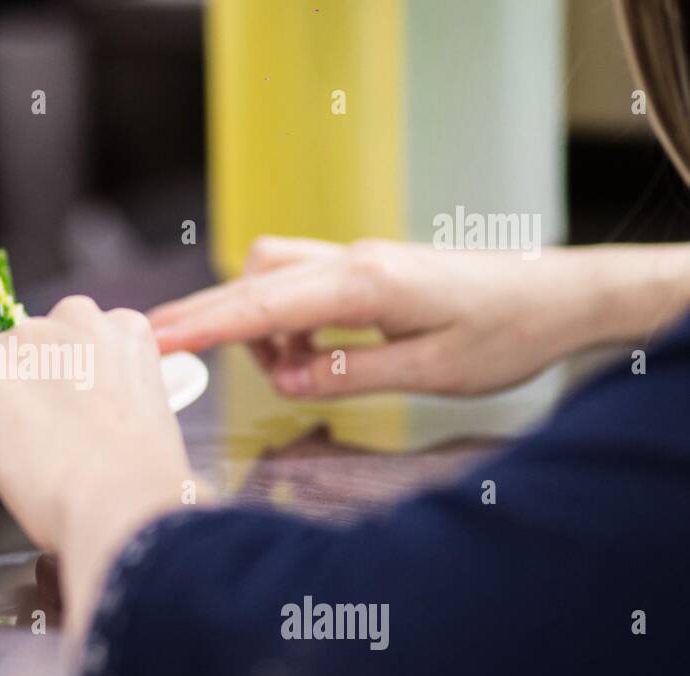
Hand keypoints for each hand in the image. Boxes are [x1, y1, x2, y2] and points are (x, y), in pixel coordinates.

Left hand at [0, 297, 195, 635]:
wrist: (120, 504)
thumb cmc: (137, 480)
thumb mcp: (145, 414)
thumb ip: (110, 390)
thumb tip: (80, 405)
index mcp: (124, 329)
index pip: (76, 333)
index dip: (58, 371)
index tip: (57, 405)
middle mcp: (76, 317)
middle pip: (30, 343)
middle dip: (26, 380)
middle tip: (38, 433)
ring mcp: (26, 338)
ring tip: (15, 441)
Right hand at [149, 237, 689, 397]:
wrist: (558, 296)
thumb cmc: (506, 333)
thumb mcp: (431, 372)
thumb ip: (348, 374)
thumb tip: (286, 377)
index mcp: (365, 284)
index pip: (264, 306)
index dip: (205, 325)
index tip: (155, 339)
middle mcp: (352, 261)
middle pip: (254, 278)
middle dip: (208, 314)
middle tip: (162, 345)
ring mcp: (358, 260)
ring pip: (273, 275)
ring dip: (259, 322)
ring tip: (291, 372)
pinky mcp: (366, 270)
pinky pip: (302, 284)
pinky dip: (288, 319)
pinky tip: (315, 356)